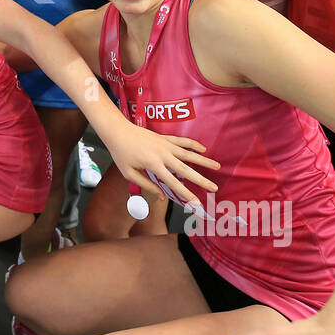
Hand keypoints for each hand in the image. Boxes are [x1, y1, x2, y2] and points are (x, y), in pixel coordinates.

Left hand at [105, 121, 219, 209]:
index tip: (196, 203)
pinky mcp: (166, 137)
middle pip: (186, 170)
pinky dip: (194, 145)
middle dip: (201, 180)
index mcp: (153, 165)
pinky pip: (183, 141)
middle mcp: (163, 154)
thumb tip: (163, 197)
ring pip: (189, 154)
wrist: (118, 131)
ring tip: (217, 167)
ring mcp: (166, 145)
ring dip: (204, 161)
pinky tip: (204, 149)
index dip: (186, 194)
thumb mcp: (129, 173)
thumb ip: (146, 185)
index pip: (173, 183)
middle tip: (214, 188)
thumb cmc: (121, 153)